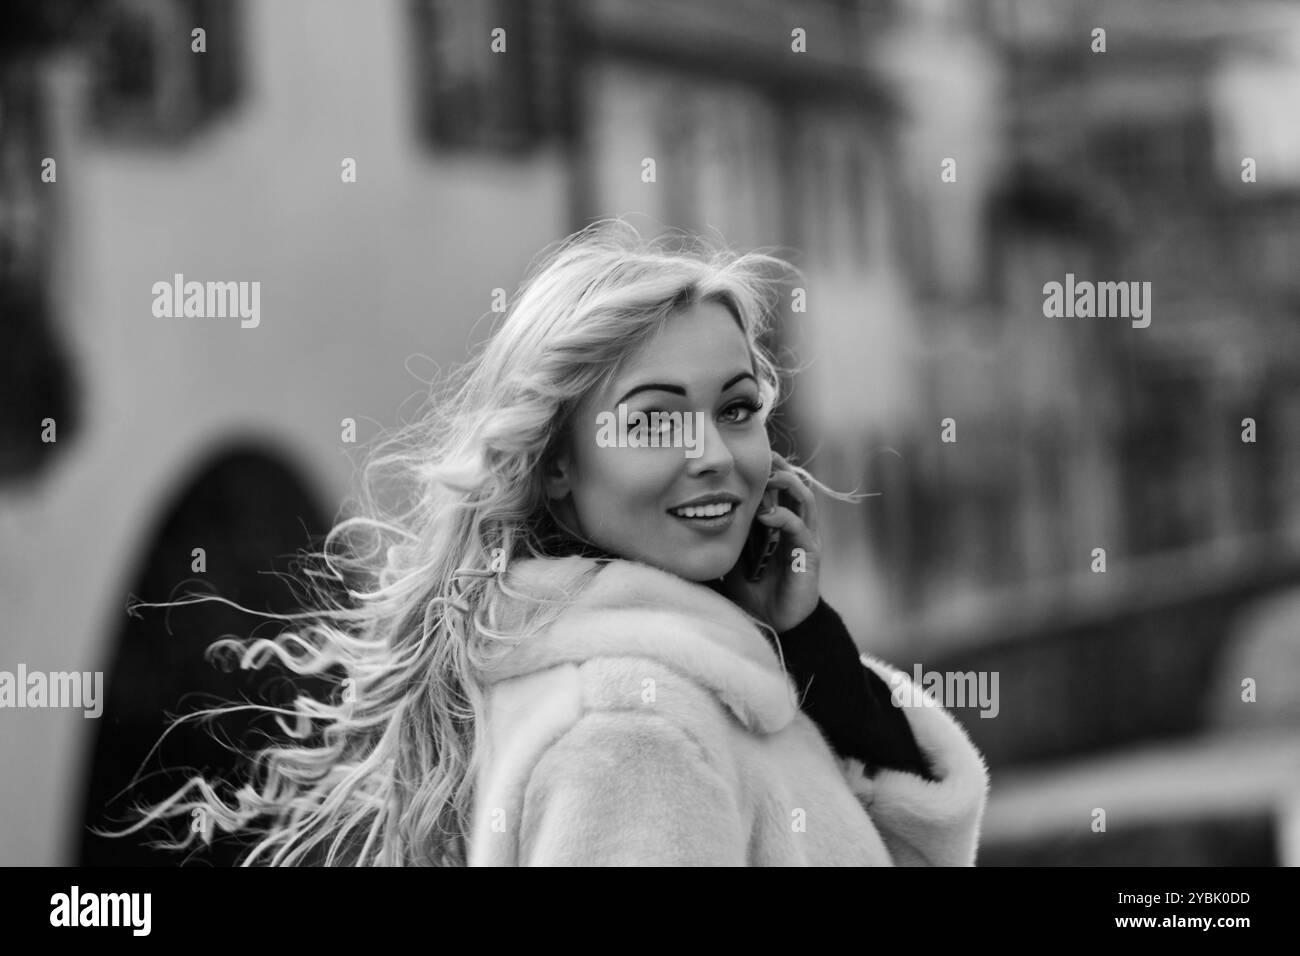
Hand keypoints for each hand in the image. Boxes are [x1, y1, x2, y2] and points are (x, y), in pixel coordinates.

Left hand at [718, 451, 821, 632]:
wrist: (769, 621)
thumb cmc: (748, 586)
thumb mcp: (729, 551)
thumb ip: (722, 530)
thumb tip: (691, 510)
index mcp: (777, 520)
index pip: (777, 484)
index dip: (767, 466)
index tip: (747, 454)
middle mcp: (794, 524)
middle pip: (794, 483)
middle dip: (779, 467)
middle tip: (762, 458)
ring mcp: (804, 538)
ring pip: (804, 498)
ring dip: (787, 483)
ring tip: (769, 477)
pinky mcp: (809, 555)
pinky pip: (800, 528)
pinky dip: (784, 516)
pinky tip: (767, 514)